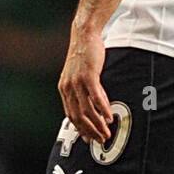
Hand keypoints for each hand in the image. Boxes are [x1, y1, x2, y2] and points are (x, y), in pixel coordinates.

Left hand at [58, 23, 112, 143]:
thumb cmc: (84, 54)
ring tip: (107, 131)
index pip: (71, 115)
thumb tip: (90, 105)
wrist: (84, 34)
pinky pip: (95, 97)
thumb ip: (80, 90)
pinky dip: (103, 109)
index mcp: (64, 89)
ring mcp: (77, 82)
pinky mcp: (88, 75)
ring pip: (87, 110)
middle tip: (102, 140)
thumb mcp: (77, 74)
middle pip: (78, 116)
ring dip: (98, 123)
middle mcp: (68, 87)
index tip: (89, 139)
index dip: (81, 130)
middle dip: (90, 131)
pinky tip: (109, 117)